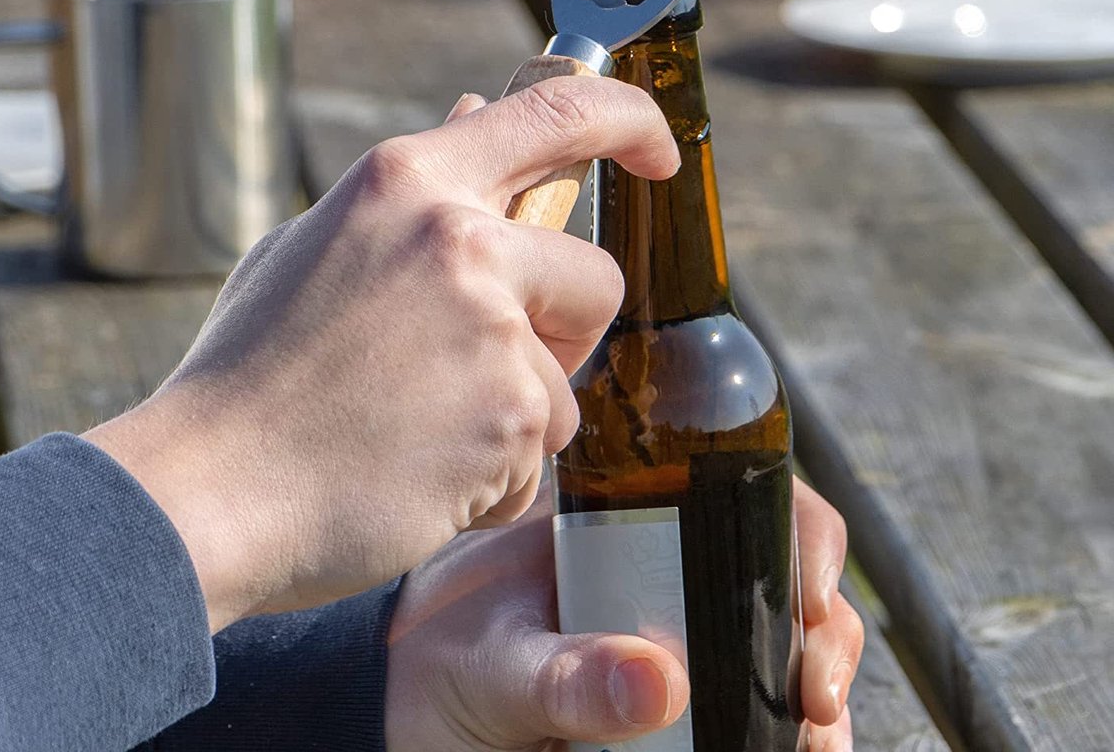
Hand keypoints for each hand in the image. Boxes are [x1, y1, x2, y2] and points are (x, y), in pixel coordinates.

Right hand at [84, 76, 678, 630]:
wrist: (207, 489)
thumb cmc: (252, 370)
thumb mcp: (317, 244)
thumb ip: (412, 186)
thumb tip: (477, 110)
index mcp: (409, 180)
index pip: (560, 112)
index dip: (631, 121)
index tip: (658, 150)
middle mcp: (459, 240)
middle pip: (595, 276)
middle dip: (566, 328)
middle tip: (493, 367)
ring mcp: (489, 328)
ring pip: (566, 380)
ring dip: (515, 417)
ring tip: (418, 433)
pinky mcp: (509, 417)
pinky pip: (537, 452)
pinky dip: (493, 477)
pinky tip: (415, 477)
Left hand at [386, 478, 863, 751]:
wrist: (397, 715)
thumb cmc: (434, 662)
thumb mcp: (492, 663)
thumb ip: (562, 675)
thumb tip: (660, 684)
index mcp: (624, 524)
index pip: (738, 494)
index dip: (799, 535)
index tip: (812, 599)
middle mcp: (664, 573)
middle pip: (780, 575)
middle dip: (823, 629)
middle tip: (818, 692)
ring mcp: (674, 635)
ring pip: (780, 645)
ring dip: (816, 693)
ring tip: (816, 738)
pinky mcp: (674, 703)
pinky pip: (748, 707)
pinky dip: (786, 731)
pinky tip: (795, 751)